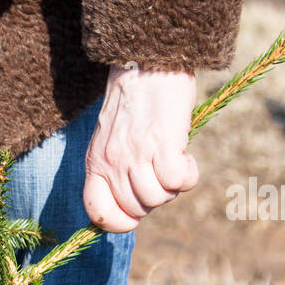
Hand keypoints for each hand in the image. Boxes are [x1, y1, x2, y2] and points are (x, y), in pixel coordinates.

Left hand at [82, 65, 198, 233]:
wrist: (147, 62)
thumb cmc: (135, 101)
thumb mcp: (111, 138)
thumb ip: (116, 168)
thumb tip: (137, 201)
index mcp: (95, 162)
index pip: (98, 212)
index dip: (118, 222)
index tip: (135, 214)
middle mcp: (112, 162)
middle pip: (137, 209)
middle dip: (155, 198)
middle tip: (161, 172)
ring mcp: (135, 154)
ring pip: (158, 199)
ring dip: (172, 185)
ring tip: (173, 158)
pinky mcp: (162, 143)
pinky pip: (178, 182)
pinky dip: (188, 174)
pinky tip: (186, 155)